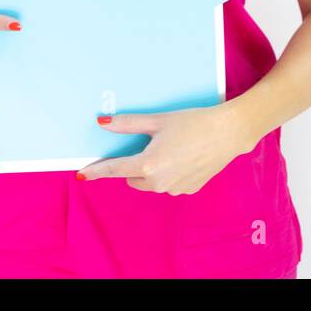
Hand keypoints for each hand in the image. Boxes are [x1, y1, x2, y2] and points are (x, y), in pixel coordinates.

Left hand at [76, 104, 256, 194]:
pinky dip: (169, 173)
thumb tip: (102, 123)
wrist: (229, 132)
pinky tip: (183, 156)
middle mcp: (160, 182)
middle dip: (134, 165)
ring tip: (171, 148)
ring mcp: (175, 188)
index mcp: (148, 165)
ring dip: (151, 170)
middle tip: (149, 143)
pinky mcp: (189, 189)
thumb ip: (127, 124)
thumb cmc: (193, 123)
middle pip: (133, 177)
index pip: (114, 170)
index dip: (97, 171)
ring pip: (151, 183)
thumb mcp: (158, 120)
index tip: (82, 175)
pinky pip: (169, 184)